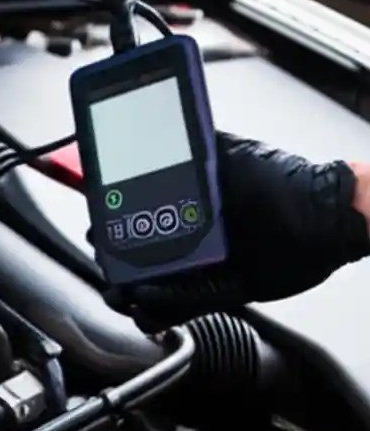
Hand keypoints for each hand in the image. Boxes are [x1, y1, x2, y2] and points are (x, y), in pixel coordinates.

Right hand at [106, 133, 369, 330]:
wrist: (331, 222)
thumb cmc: (289, 186)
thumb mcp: (234, 154)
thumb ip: (198, 142)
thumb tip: (163, 119)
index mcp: (186, 205)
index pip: (134, 215)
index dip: (111, 222)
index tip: (98, 224)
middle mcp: (189, 237)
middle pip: (135, 254)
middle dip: (114, 260)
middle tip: (105, 257)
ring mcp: (200, 268)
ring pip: (149, 287)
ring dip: (128, 292)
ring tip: (120, 291)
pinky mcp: (217, 294)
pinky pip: (178, 308)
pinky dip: (158, 312)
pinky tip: (145, 308)